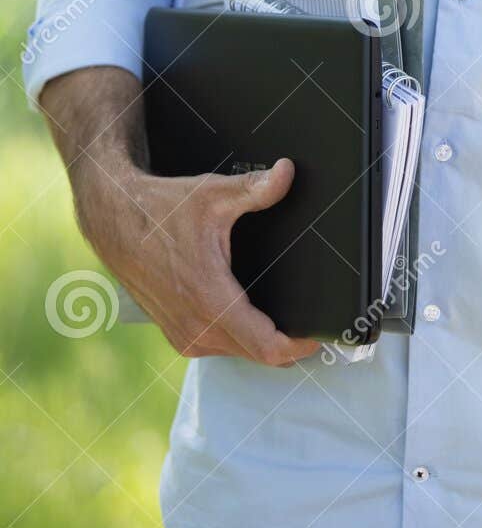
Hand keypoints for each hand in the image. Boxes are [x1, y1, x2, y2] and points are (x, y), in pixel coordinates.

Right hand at [83, 155, 321, 365]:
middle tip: (311, 318)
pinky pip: (222, 348)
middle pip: (260, 354)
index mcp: (210, 300)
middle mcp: (196, 327)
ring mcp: (185, 336)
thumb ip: (256, 188)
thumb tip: (287, 173)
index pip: (267, 346)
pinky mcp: (178, 336)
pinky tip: (251, 314)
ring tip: (286, 315)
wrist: (114, 222)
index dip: (300, 345)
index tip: (320, 333)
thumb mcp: (213, 195)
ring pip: (241, 353)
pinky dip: (242, 337)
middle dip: (289, 342)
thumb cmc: (160, 209)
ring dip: (264, 340)